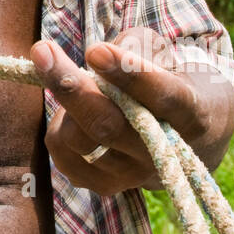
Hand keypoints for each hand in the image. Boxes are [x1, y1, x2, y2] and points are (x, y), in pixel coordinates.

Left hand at [30, 26, 233, 193]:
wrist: (190, 139)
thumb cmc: (170, 79)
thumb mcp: (166, 55)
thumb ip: (135, 47)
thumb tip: (96, 58)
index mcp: (191, 114)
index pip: (162, 97)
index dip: (128, 74)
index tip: (95, 50)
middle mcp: (164, 155)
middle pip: (108, 127)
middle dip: (71, 88)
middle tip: (43, 51)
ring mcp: (134, 176)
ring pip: (81, 140)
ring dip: (65, 102)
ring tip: (70, 78)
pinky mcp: (106, 185)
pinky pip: (63, 152)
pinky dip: (60, 124)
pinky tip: (73, 112)